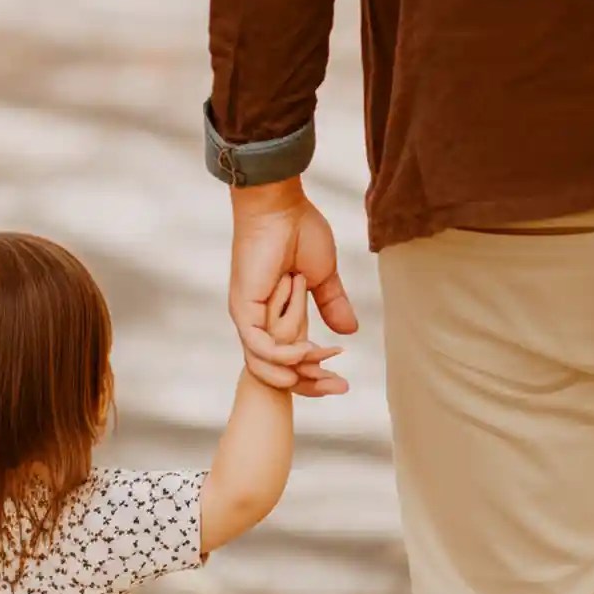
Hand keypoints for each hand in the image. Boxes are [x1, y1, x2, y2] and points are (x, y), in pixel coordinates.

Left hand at [230, 177, 357, 396]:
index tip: (342, 383)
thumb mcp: (322, 277)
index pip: (287, 362)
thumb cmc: (298, 232)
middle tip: (340, 387)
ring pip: (266, 364)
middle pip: (275, 372)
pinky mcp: (244, 307)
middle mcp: (255, 321)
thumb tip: (349, 331)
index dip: (312, 378)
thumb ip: (332, 304)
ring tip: (325, 370)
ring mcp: (247, 316)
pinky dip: (282, 354)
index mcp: (271, 317)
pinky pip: (259, 346)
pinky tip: (306, 352)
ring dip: (298, 371)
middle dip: (308, 385)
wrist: (281, 206)